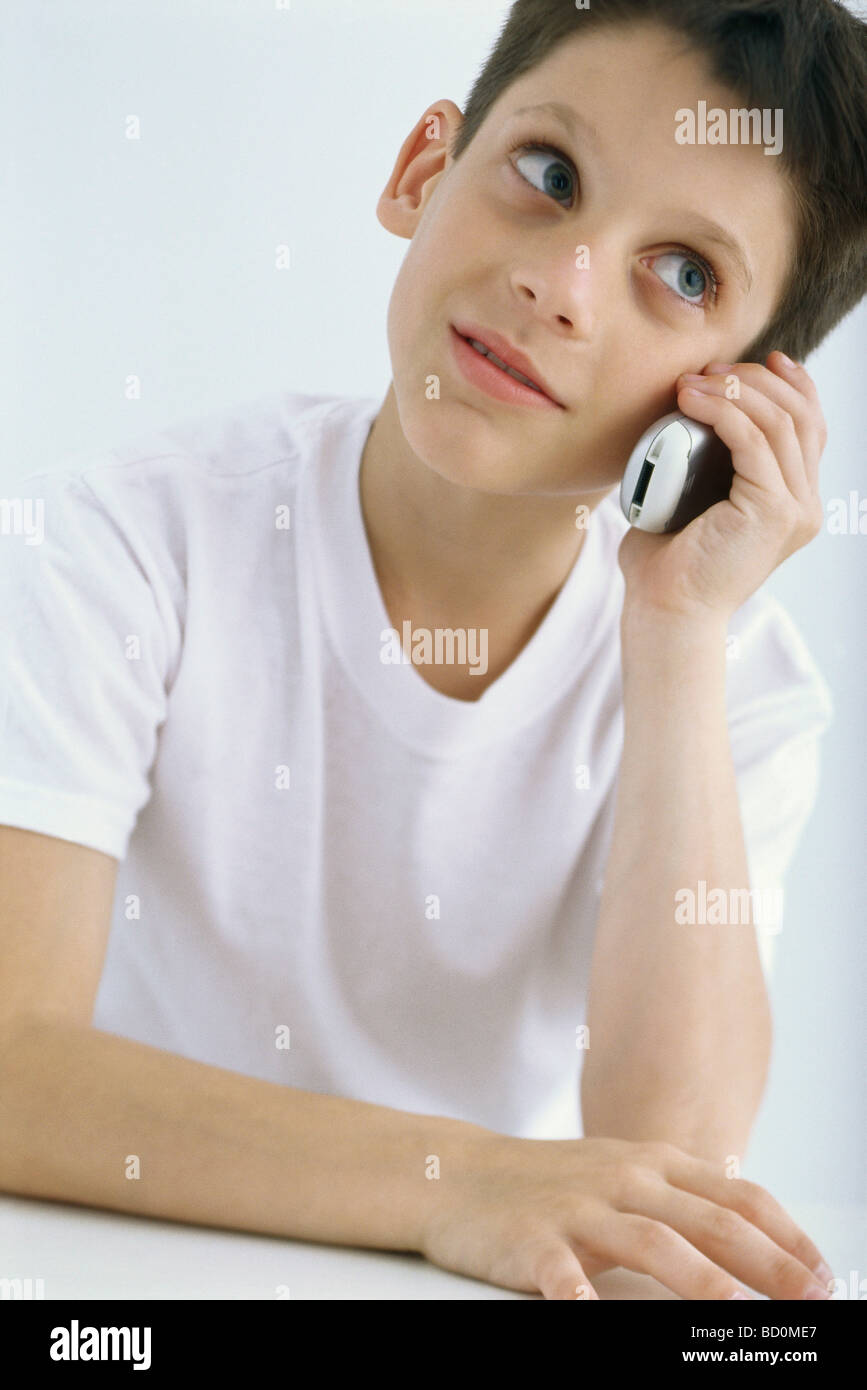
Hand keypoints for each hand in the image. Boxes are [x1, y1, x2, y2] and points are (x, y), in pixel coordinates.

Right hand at [419, 1132, 833, 1300]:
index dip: (787, 1235)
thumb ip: (681, 1202)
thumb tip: (759, 1246)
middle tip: (810, 1301)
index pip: (737, 1197)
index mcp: (653, 1165)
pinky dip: (585, 1302)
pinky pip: (563, 1276)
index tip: (824, 1276)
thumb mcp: (622, 1177)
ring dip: (699, 1280)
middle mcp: (623, 1180)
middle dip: (767, 1263)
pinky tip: (599, 1321)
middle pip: (708, 1221)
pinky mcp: (532, 1240)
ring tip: (735, 1313)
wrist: (457, 1173)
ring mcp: (577, 1209)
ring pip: (650, 1242)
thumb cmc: (551, 1185)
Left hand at [616, 352, 826, 621]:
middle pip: (802, 414)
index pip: (810, 426)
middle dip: (756, 379)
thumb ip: (696, 468)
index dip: (789, 384)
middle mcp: (803, 505)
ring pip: (781, 421)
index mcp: (792, 502)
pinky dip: (722, 410)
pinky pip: (754, 440)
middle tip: (709, 369)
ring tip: (690, 383)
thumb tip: (674, 427)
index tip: (753, 360)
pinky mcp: (774, 512)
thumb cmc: (665, 566)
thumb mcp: (687, 504)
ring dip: (734, 389)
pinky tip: (692, 401)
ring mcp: (795, 509)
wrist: (665, 613)